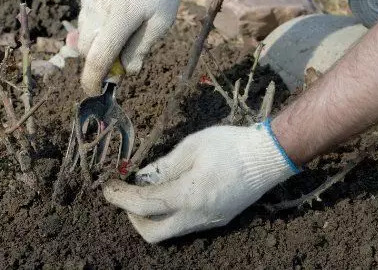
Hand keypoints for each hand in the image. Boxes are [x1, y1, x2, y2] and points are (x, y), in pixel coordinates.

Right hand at [77, 0, 180, 94]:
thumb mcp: (160, 23)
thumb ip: (141, 48)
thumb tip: (126, 71)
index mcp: (118, 20)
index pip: (98, 58)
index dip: (94, 79)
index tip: (94, 91)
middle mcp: (96, 8)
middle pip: (86, 49)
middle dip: (98, 62)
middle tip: (119, 62)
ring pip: (84, 32)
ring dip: (97, 43)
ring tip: (123, 34)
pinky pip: (86, 15)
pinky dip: (97, 25)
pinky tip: (116, 15)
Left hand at [103, 122, 299, 242]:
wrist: (268, 157)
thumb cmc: (231, 146)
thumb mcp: (193, 146)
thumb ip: (164, 165)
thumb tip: (142, 177)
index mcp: (189, 196)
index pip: (143, 204)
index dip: (120, 197)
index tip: (108, 188)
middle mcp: (198, 217)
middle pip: (153, 233)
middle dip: (133, 217)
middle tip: (129, 195)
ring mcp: (210, 221)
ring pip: (171, 230)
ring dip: (153, 216)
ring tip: (152, 190)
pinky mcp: (219, 219)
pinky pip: (187, 224)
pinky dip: (172, 213)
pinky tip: (176, 192)